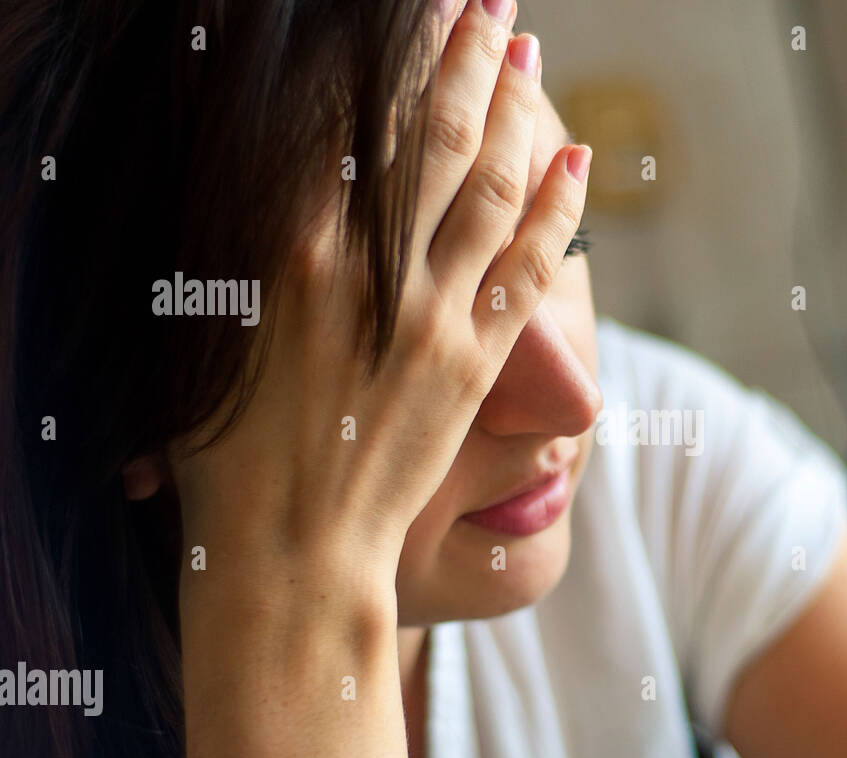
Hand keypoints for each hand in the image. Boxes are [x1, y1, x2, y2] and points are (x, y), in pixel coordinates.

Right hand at [173, 0, 589, 757]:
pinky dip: (558, 210)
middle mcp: (369, 267)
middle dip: (463, 57)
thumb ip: (248, 251)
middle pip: (430, 135)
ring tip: (528, 49)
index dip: (389, 59)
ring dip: (514, 111)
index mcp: (288, 249)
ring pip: (488, 186)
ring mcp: (433, 314)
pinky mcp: (477, 362)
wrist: (292, 549)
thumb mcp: (206, 333)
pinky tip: (576, 162)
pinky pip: (531, 268)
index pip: (351, 123)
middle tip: (487, 2)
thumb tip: (286, 181)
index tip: (413, 15)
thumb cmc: (225, 452)